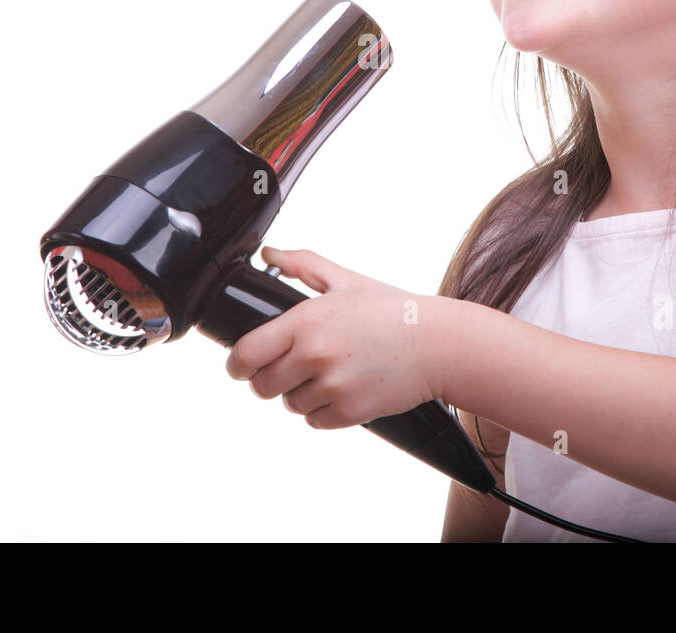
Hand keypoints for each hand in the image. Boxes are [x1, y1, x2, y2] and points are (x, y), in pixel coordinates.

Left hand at [225, 247, 443, 429]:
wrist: (438, 344)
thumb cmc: (393, 310)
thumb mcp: (345, 279)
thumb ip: (302, 264)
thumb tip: (268, 253)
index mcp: (306, 321)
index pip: (246, 354)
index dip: (237, 364)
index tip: (241, 365)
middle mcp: (314, 356)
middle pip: (262, 386)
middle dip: (270, 379)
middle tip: (290, 368)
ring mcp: (332, 387)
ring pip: (289, 404)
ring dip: (300, 394)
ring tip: (328, 373)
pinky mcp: (350, 412)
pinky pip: (315, 421)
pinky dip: (323, 410)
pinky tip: (343, 389)